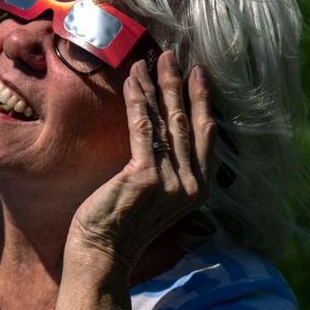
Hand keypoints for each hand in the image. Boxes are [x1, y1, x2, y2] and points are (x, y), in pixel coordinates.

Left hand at [66, 50, 217, 274]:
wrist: (103, 255)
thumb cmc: (123, 228)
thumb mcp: (157, 200)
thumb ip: (169, 173)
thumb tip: (165, 139)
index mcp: (198, 189)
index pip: (206, 135)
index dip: (202, 101)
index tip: (198, 73)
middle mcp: (190, 184)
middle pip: (188, 122)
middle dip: (179, 84)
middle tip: (172, 55)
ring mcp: (170, 181)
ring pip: (167, 121)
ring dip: (156, 86)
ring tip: (149, 60)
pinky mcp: (145, 176)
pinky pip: (143, 128)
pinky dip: (137, 101)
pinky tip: (132, 80)